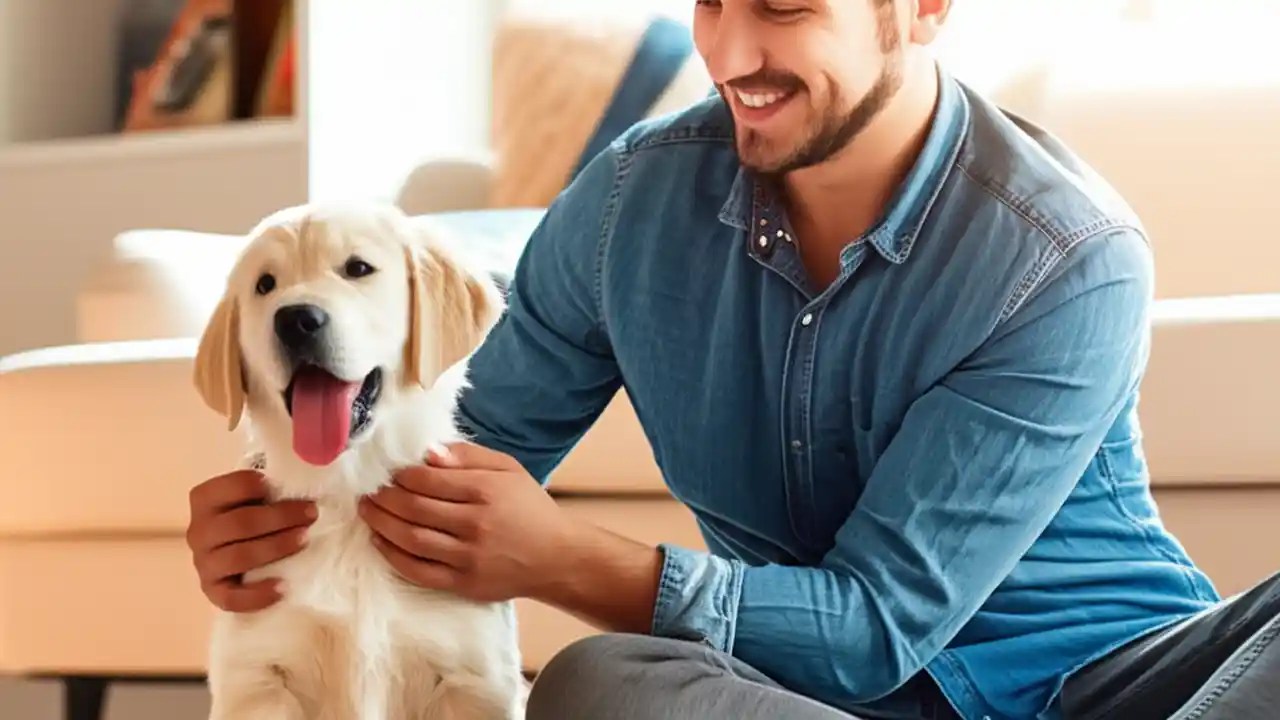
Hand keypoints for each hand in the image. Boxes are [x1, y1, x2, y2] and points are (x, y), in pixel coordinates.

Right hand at [186, 469, 316, 611]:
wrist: (237, 548)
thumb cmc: (253, 513)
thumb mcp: (257, 494)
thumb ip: (272, 483)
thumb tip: (309, 470)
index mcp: (206, 499)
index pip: (233, 486)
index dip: (262, 485)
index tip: (289, 487)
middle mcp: (199, 530)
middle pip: (241, 523)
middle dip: (281, 517)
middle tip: (311, 514)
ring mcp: (203, 563)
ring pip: (239, 557)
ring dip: (276, 547)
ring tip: (304, 540)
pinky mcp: (213, 590)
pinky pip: (231, 598)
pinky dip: (257, 594)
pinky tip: (283, 587)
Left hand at [358, 442, 571, 602]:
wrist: (557, 557)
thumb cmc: (530, 508)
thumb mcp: (509, 469)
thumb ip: (469, 457)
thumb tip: (428, 453)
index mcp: (486, 490)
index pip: (429, 480)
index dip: (401, 475)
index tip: (388, 472)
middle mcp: (475, 523)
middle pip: (414, 508)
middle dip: (384, 497)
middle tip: (369, 491)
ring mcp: (468, 556)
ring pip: (411, 539)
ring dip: (382, 523)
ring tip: (368, 511)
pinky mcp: (464, 583)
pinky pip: (418, 571)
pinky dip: (393, 556)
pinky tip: (380, 542)